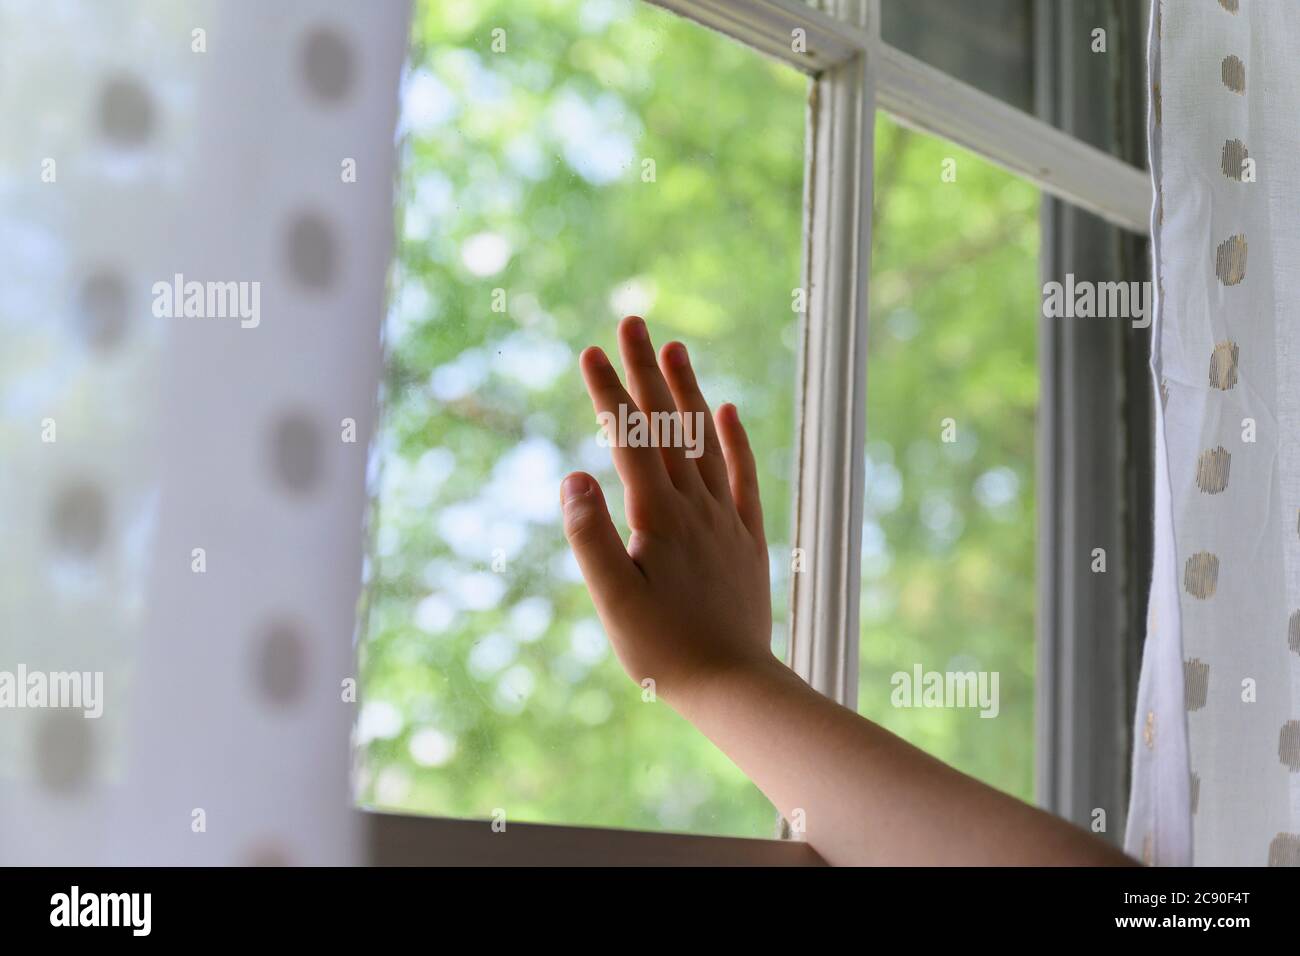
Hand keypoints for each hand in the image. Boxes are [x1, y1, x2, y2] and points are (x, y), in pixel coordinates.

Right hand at [560, 315, 775, 705]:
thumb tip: (573, 476)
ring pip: (706, 440)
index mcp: (658, 517)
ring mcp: (725, 518)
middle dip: (646, 371)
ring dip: (689, 391)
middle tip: (632, 321)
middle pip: (669, 425)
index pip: (630, 439)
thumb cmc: (663, 650)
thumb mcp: (613, 600)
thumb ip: (591, 537)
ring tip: (675, 348)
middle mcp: (695, 506)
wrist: (733, 685)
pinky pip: (742, 476)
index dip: (610, 393)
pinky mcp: (747, 537)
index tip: (590, 350)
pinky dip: (735, 439)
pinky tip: (727, 410)